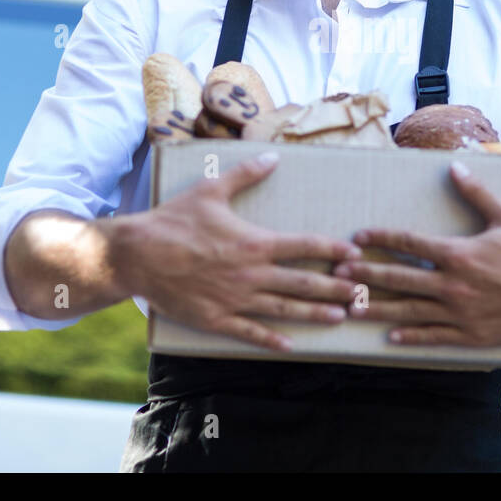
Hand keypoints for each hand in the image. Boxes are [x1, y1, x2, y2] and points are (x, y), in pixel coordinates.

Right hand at [107, 152, 363, 351]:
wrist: (137, 254)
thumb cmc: (174, 220)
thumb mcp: (211, 190)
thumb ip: (247, 174)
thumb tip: (274, 155)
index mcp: (254, 243)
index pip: (304, 246)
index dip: (332, 249)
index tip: (354, 254)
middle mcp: (251, 274)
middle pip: (304, 282)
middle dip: (336, 287)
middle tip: (363, 292)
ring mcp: (235, 300)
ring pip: (284, 309)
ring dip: (315, 314)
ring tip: (340, 318)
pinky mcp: (216, 319)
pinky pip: (250, 332)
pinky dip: (272, 339)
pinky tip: (291, 345)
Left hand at [334, 161, 500, 346]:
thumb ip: (478, 194)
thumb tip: (455, 168)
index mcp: (459, 253)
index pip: (410, 243)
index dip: (380, 239)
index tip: (357, 238)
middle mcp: (454, 284)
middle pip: (399, 278)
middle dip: (366, 275)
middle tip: (337, 274)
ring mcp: (460, 312)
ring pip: (409, 310)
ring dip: (378, 307)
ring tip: (351, 306)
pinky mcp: (470, 334)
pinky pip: (433, 336)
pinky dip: (409, 337)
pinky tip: (388, 336)